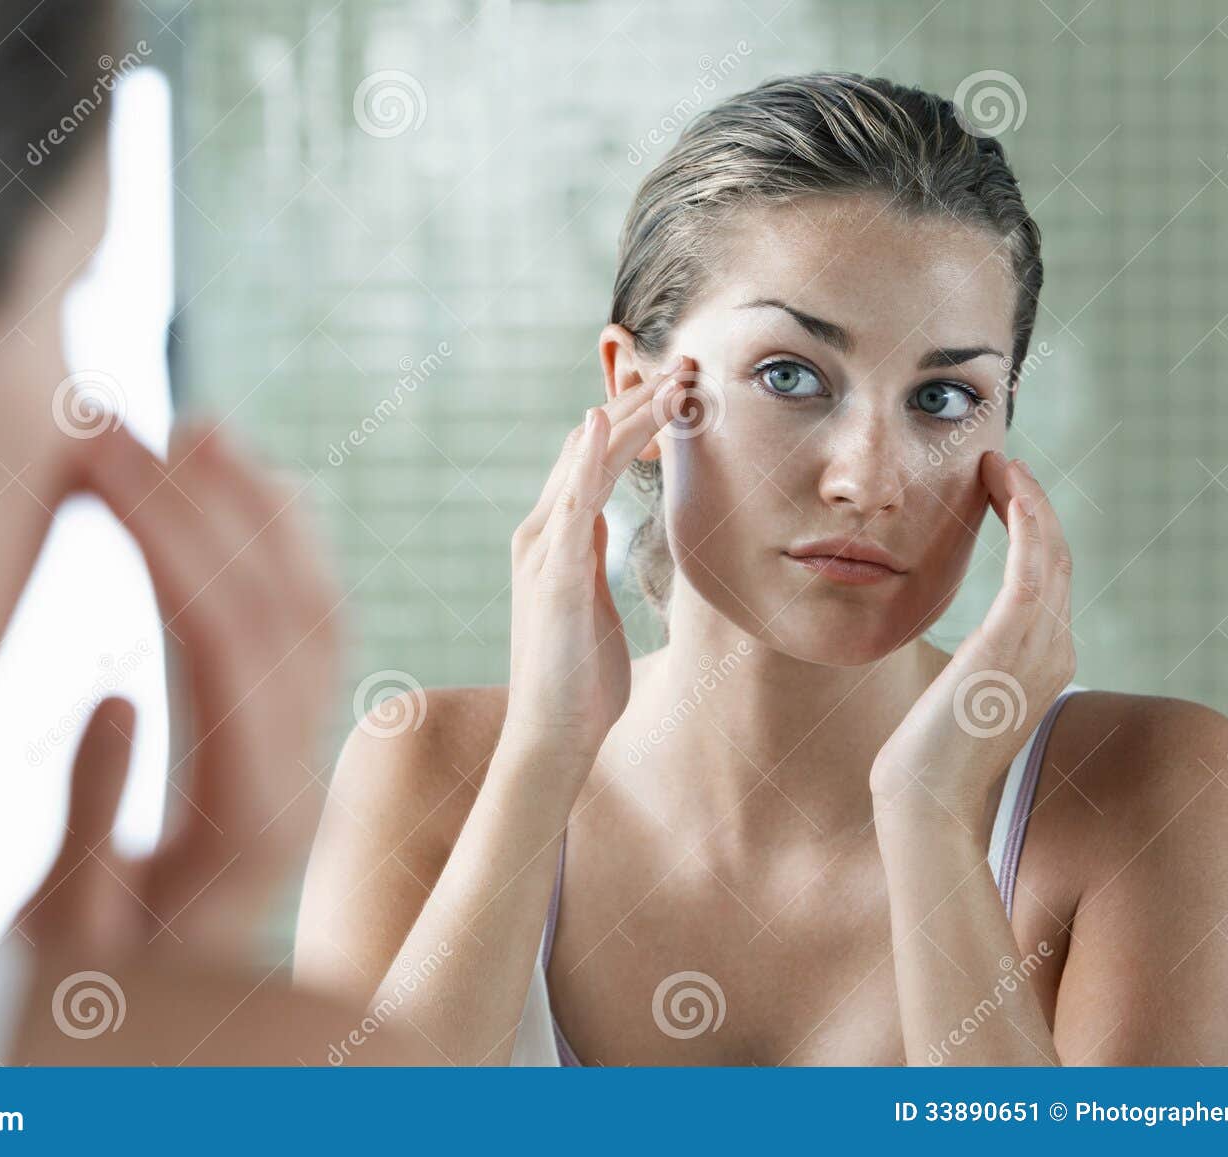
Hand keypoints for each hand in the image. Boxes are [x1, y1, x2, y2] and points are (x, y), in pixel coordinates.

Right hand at [20, 422, 342, 961]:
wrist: (182, 1015)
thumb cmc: (108, 985)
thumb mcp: (68, 935)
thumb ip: (83, 827)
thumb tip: (111, 692)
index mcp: (249, 819)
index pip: (227, 646)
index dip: (166, 539)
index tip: (98, 460)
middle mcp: (302, 777)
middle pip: (277, 608)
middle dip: (196, 501)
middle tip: (115, 424)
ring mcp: (313, 754)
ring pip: (316, 607)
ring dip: (259, 509)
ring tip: (195, 432)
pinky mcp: (304, 739)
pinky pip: (316, 626)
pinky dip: (284, 547)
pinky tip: (243, 493)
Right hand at [501, 360, 688, 767]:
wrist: (553, 734)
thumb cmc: (580, 677)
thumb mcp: (591, 603)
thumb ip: (592, 560)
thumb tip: (605, 529)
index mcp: (558, 538)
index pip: (596, 459)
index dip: (635, 420)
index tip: (678, 387)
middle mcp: (542, 532)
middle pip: (589, 447)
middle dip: (637, 402)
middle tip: (685, 363)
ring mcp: (543, 550)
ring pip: (583, 462)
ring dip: (626, 416)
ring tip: (667, 377)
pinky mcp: (552, 575)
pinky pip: (570, 506)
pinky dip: (584, 461)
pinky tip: (600, 425)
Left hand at [869, 451, 1075, 826]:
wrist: (924, 800)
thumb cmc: (927, 759)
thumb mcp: (960, 703)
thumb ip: (974, 672)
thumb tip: (962, 659)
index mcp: (1045, 663)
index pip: (1048, 579)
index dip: (1032, 530)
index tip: (1001, 494)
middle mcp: (1056, 650)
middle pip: (1057, 557)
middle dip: (1032, 506)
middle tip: (1000, 465)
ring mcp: (1040, 647)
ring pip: (1050, 551)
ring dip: (1027, 500)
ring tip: (997, 464)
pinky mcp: (1012, 642)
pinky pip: (1033, 563)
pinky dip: (1025, 518)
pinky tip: (1005, 487)